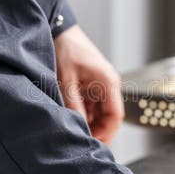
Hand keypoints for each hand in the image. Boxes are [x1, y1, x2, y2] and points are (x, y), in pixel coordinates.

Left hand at [53, 24, 123, 143]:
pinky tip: (70, 118)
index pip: (115, 117)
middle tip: (79, 141)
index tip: (91, 144)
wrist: (59, 29)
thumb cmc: (65, 50)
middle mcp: (109, 85)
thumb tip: (79, 129)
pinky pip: (92, 106)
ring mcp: (102, 85)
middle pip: (109, 117)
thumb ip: (74, 106)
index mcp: (108, 83)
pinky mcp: (92, 85)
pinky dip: (83, 114)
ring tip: (72, 130)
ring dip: (88, 123)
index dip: (106, 133)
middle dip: (96, 131)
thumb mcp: (66, 81)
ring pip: (100, 113)